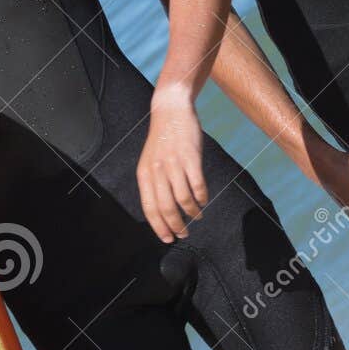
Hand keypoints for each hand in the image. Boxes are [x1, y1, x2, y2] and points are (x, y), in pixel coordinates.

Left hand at [137, 87, 207, 242]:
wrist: (171, 110)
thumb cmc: (163, 139)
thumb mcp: (151, 162)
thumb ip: (154, 183)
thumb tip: (163, 211)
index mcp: (144, 174)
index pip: (150, 208)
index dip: (159, 227)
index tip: (168, 239)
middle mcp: (157, 171)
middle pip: (166, 208)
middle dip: (176, 226)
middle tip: (184, 234)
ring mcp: (174, 164)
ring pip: (183, 200)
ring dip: (191, 213)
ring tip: (197, 216)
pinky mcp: (190, 157)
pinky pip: (197, 185)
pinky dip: (201, 197)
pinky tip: (203, 201)